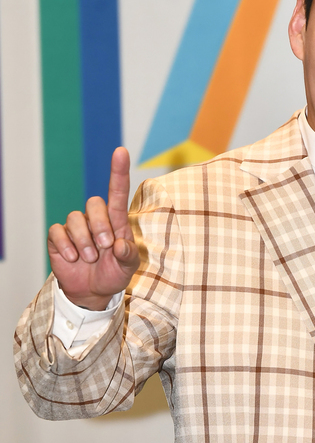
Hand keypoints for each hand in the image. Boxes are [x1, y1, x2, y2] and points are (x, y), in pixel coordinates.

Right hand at [47, 147, 139, 309]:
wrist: (93, 291)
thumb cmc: (114, 273)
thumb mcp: (128, 267)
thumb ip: (129, 255)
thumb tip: (119, 244)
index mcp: (116, 221)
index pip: (117, 191)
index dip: (118, 171)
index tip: (121, 152)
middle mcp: (96, 219)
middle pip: (94, 203)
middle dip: (100, 225)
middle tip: (104, 247)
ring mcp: (76, 227)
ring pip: (75, 218)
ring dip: (84, 241)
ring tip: (90, 258)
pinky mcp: (59, 237)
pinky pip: (58, 231)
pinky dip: (67, 246)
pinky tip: (74, 258)